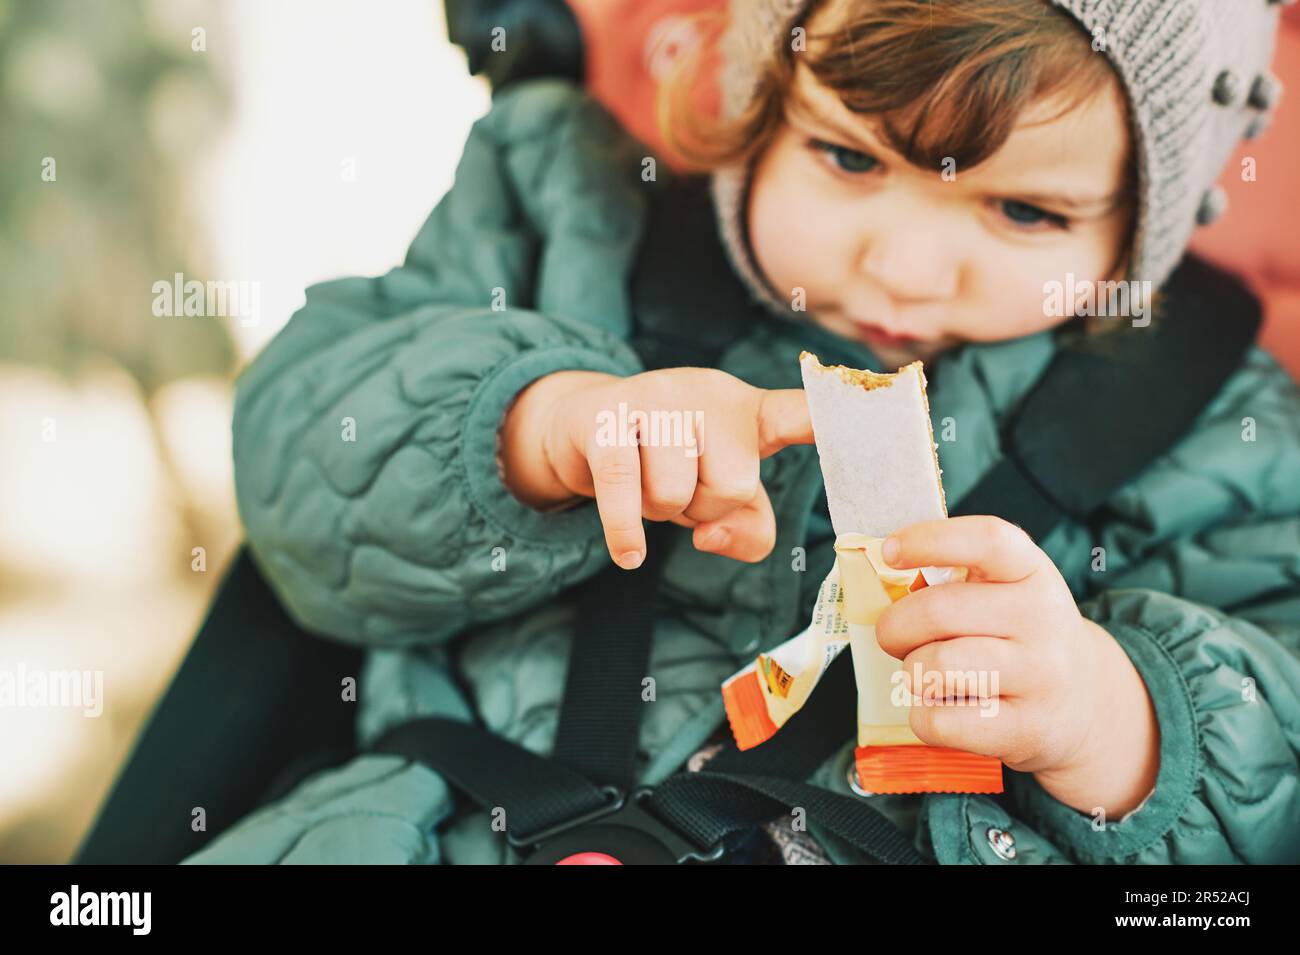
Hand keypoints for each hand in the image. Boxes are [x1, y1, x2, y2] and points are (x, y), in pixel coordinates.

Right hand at [500, 367, 813, 567]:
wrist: (586, 426)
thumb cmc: (669, 464)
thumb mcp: (719, 497)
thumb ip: (746, 529)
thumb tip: (712, 536)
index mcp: (750, 411)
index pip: (804, 413)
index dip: (837, 418)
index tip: (886, 402)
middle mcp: (709, 394)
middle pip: (732, 488)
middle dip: (702, 509)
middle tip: (682, 491)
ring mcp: (656, 400)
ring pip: (675, 493)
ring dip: (658, 513)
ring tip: (647, 487)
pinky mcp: (607, 420)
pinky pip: (624, 488)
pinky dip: (626, 532)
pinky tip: (629, 555)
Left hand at [875, 515, 1159, 817]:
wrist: (1084, 702)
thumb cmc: (1017, 637)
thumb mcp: (1004, 592)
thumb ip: (953, 580)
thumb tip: (878, 580)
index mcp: (1032, 571)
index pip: (986, 541)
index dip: (929, 540)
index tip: (889, 552)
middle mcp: (1044, 618)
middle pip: (937, 611)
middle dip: (894, 626)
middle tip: (893, 637)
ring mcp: (1041, 675)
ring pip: (936, 666)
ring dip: (911, 671)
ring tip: (924, 673)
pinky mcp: (1028, 727)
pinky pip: (942, 721)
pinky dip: (922, 717)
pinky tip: (938, 708)